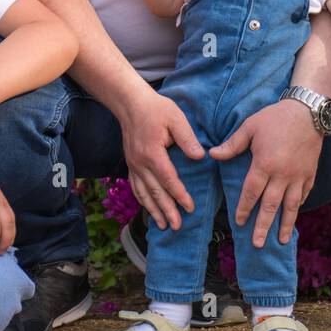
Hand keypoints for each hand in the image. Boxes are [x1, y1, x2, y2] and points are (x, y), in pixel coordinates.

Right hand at [120, 88, 205, 229]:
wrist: (130, 104)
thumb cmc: (156, 109)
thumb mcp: (176, 118)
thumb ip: (187, 139)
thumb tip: (200, 157)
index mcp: (153, 153)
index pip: (168, 180)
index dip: (179, 195)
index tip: (190, 208)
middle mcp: (140, 163)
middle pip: (155, 192)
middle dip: (166, 211)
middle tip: (177, 226)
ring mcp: (133, 165)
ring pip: (143, 193)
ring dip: (153, 210)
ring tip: (162, 225)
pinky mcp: (130, 163)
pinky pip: (135, 186)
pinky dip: (142, 200)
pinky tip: (148, 208)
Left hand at [209, 99, 321, 246]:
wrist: (309, 111)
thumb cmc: (276, 117)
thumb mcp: (250, 127)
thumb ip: (232, 145)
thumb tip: (212, 155)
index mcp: (265, 164)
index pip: (251, 193)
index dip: (244, 209)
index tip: (239, 222)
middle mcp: (282, 175)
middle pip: (271, 206)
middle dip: (263, 226)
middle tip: (257, 244)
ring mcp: (298, 176)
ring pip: (291, 206)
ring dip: (284, 224)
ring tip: (280, 241)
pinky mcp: (310, 173)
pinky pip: (303, 194)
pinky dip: (298, 206)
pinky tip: (294, 214)